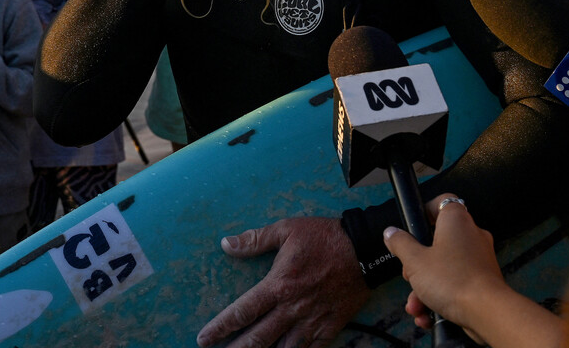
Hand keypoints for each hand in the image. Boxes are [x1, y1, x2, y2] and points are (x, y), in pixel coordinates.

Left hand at [197, 217, 368, 347]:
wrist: (364, 249)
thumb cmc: (322, 237)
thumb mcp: (285, 230)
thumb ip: (254, 240)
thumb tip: (226, 244)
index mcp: (278, 285)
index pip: (242, 311)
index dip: (220, 327)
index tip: (204, 338)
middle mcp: (292, 308)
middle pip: (258, 338)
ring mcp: (312, 321)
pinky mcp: (330, 327)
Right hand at [383, 195, 501, 340]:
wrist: (487, 313)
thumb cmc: (453, 281)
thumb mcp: (415, 261)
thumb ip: (400, 243)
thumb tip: (391, 233)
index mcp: (456, 221)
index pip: (442, 202)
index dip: (425, 211)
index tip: (413, 227)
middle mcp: (472, 235)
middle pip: (438, 240)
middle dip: (418, 264)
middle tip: (410, 275)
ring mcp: (480, 259)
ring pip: (445, 266)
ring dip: (426, 286)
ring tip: (416, 305)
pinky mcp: (484, 280)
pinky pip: (457, 282)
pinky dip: (442, 296)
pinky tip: (428, 315)